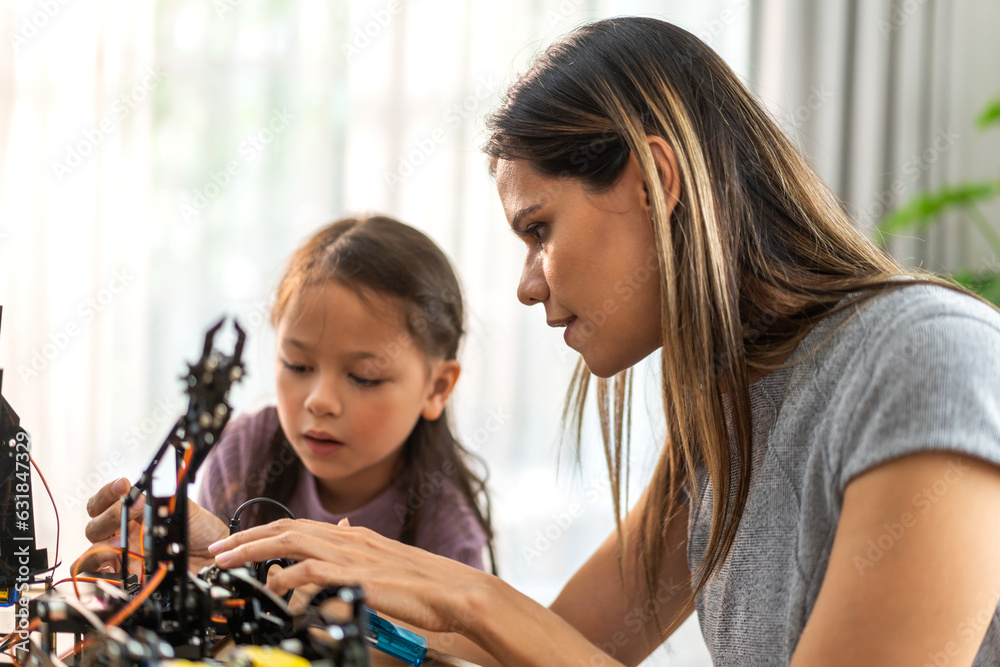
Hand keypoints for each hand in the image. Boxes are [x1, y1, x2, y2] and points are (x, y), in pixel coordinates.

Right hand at [74, 477, 228, 575]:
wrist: (214, 555)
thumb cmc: (200, 530)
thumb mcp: (184, 508)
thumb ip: (166, 496)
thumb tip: (156, 482)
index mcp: (131, 514)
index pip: (102, 502)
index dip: (107, 494)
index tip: (122, 486)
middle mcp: (122, 534)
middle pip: (94, 527)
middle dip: (110, 516)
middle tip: (134, 511)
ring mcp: (123, 556)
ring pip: (91, 552)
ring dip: (100, 546)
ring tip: (120, 543)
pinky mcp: (128, 577)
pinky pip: (102, 577)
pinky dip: (100, 572)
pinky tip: (114, 565)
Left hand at [208, 518, 488, 634]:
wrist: (455, 591)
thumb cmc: (425, 584)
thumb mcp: (386, 563)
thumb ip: (360, 554)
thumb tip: (340, 542)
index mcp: (355, 536)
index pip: (299, 526)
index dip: (265, 533)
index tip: (239, 544)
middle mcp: (350, 538)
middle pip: (287, 528)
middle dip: (248, 538)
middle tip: (219, 551)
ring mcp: (354, 554)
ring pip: (292, 541)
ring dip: (256, 550)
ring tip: (229, 562)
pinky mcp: (358, 575)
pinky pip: (313, 571)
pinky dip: (288, 577)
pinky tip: (274, 587)